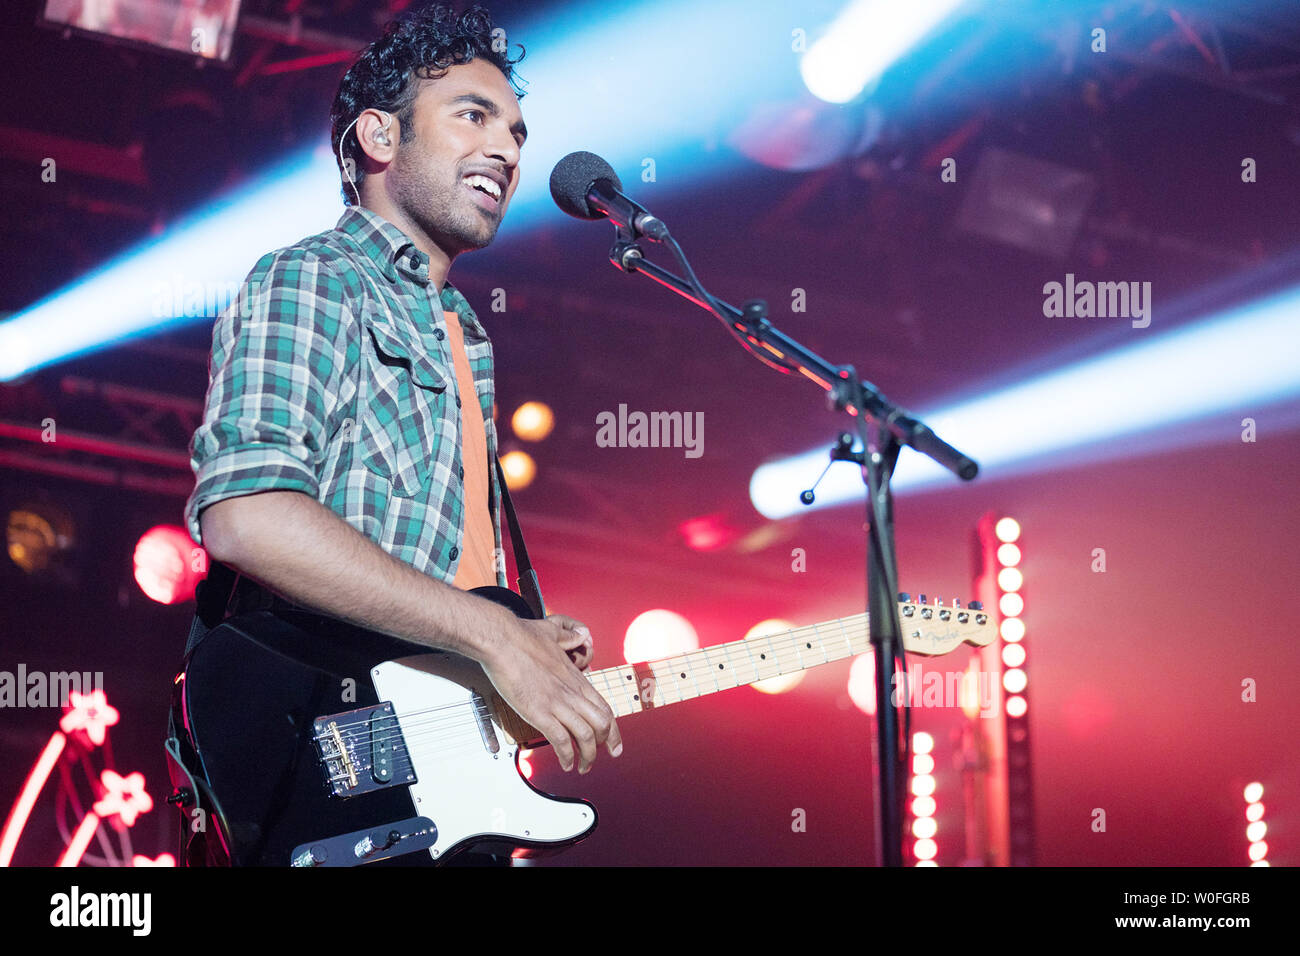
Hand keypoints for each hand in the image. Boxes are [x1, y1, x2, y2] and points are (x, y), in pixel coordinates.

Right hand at [479, 612, 621, 773]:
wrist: (502, 639)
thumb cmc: (522, 636)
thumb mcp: (554, 631)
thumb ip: (569, 635)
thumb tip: (579, 633)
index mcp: (576, 678)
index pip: (604, 708)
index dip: (613, 729)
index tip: (614, 742)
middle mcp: (571, 693)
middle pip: (601, 724)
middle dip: (605, 745)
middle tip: (603, 756)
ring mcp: (557, 703)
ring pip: (585, 736)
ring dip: (587, 756)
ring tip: (583, 767)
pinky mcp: (539, 712)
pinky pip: (560, 740)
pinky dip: (566, 755)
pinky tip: (565, 763)